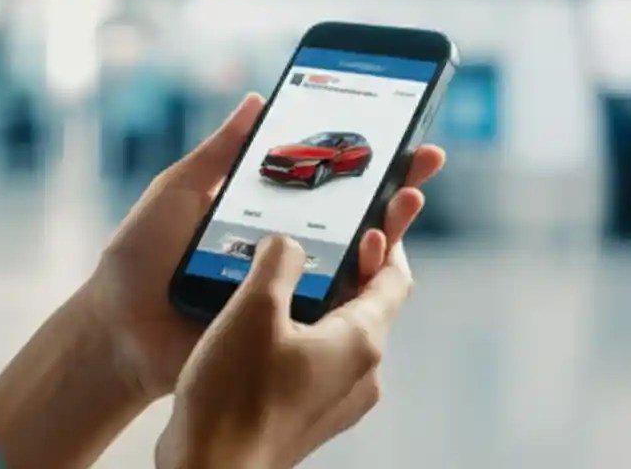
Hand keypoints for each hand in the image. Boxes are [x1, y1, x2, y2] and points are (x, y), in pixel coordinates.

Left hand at [87, 93, 444, 401]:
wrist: (117, 329)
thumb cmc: (139, 261)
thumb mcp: (179, 191)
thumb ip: (220, 152)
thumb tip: (257, 99)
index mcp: (262, 215)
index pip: (324, 181)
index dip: (361, 157)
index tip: (395, 127)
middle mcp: (285, 250)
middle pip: (353, 216)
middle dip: (393, 185)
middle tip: (424, 157)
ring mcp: (291, 290)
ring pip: (356, 262)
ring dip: (389, 227)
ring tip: (406, 197)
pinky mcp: (287, 328)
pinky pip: (336, 308)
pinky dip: (363, 280)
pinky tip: (377, 249)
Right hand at [155, 232, 417, 468]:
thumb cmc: (235, 396)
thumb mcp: (255, 308)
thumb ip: (279, 260)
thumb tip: (290, 244)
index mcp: (361, 342)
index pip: (395, 280)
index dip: (388, 242)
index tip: (372, 215)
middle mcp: (361, 374)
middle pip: (368, 305)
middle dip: (347, 267)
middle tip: (320, 237)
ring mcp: (337, 400)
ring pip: (340, 333)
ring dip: (319, 300)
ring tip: (280, 276)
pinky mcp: (308, 415)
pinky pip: (317, 361)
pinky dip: (301, 333)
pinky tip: (261, 325)